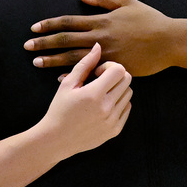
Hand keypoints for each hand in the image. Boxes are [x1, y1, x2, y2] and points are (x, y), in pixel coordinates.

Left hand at [24, 0, 175, 75]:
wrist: (169, 41)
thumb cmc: (149, 20)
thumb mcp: (126, 2)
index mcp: (101, 21)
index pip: (69, 22)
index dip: (50, 25)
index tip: (34, 28)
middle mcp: (100, 38)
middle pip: (66, 40)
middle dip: (44, 43)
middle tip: (27, 46)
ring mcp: (106, 55)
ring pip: (73, 58)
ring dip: (53, 60)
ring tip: (36, 62)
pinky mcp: (114, 68)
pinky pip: (89, 74)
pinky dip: (74, 76)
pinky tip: (60, 79)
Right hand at [38, 43, 131, 158]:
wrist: (56, 139)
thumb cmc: (60, 109)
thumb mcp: (67, 84)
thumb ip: (84, 64)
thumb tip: (98, 46)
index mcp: (94, 94)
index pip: (118, 70)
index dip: (109, 66)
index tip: (97, 72)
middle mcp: (106, 108)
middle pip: (127, 80)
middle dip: (115, 75)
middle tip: (100, 80)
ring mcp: (112, 120)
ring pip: (129, 94)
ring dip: (118, 89)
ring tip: (101, 93)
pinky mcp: (115, 130)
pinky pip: (127, 108)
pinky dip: (119, 103)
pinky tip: (104, 105)